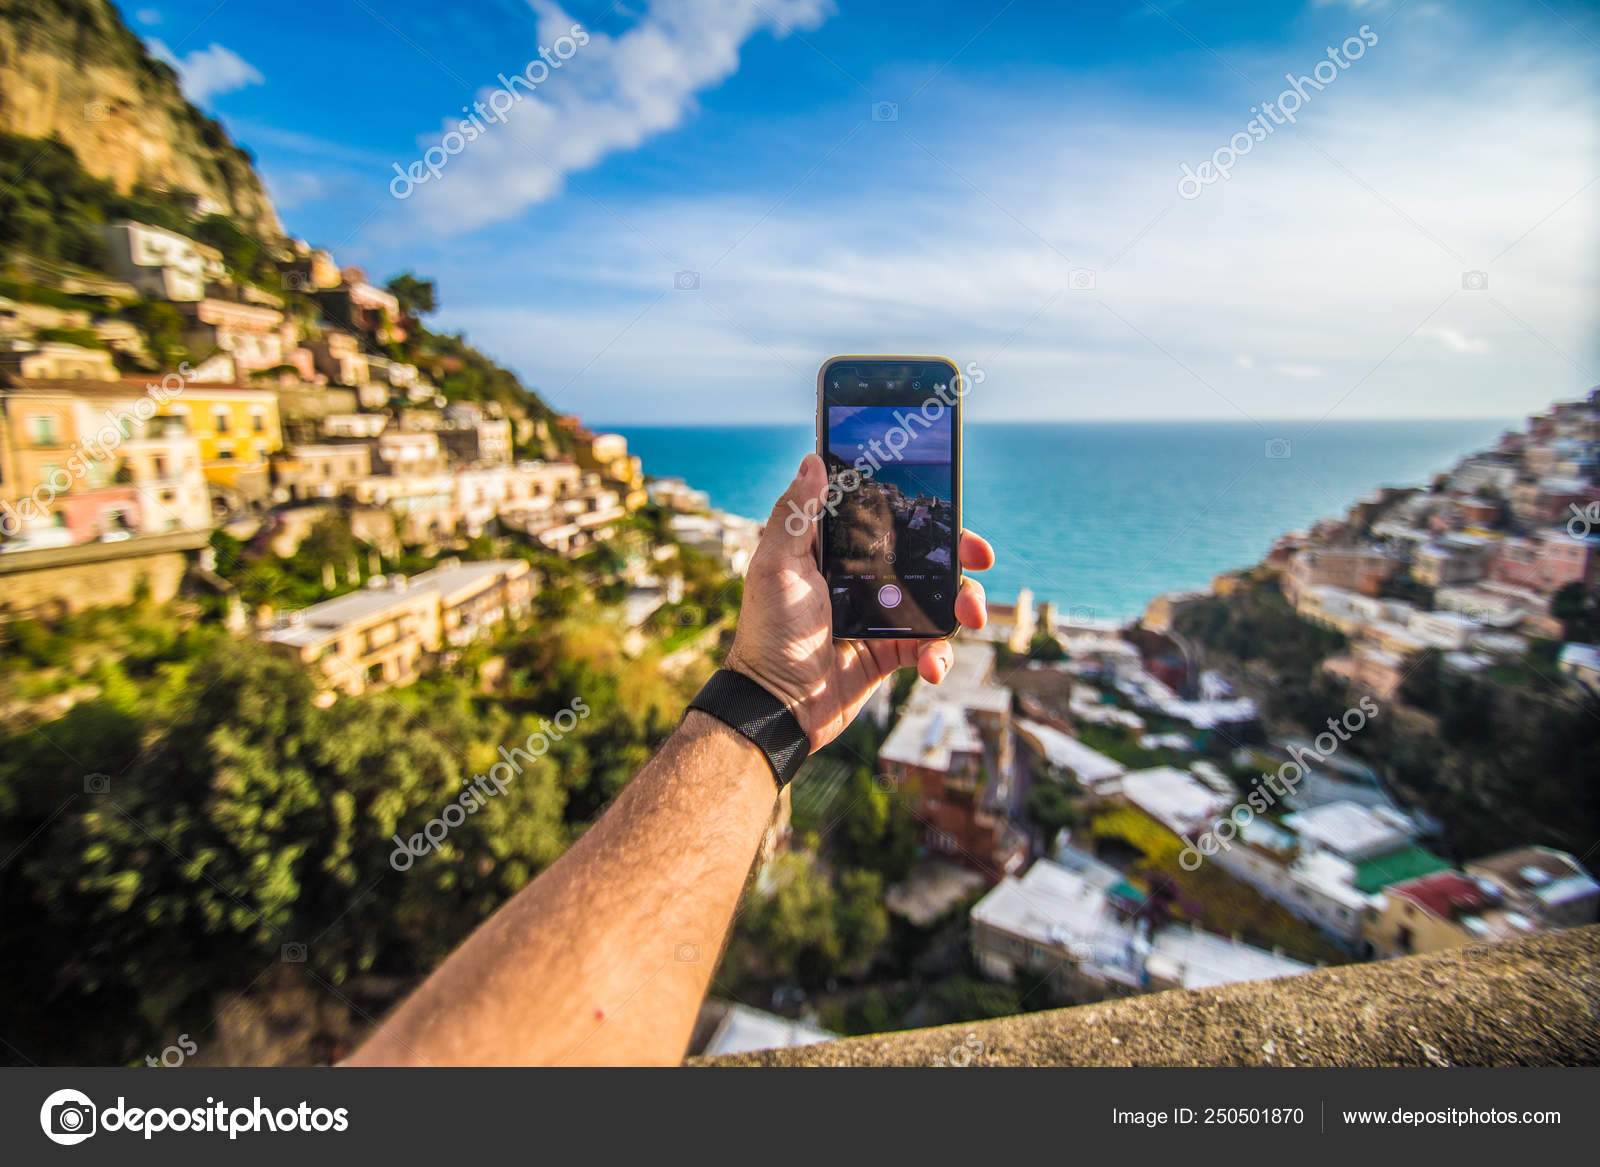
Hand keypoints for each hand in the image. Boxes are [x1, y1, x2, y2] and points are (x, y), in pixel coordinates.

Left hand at [722, 453, 994, 750]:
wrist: (775, 706)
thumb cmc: (768, 633)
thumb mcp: (775, 566)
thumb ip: (796, 514)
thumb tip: (813, 460)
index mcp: (837, 553)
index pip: (887, 519)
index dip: (921, 510)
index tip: (951, 503)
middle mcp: (862, 579)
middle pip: (924, 556)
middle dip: (958, 555)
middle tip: (980, 558)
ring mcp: (880, 616)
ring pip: (937, 599)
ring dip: (961, 605)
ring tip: (968, 617)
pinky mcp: (890, 653)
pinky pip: (929, 646)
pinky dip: (938, 655)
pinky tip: (930, 665)